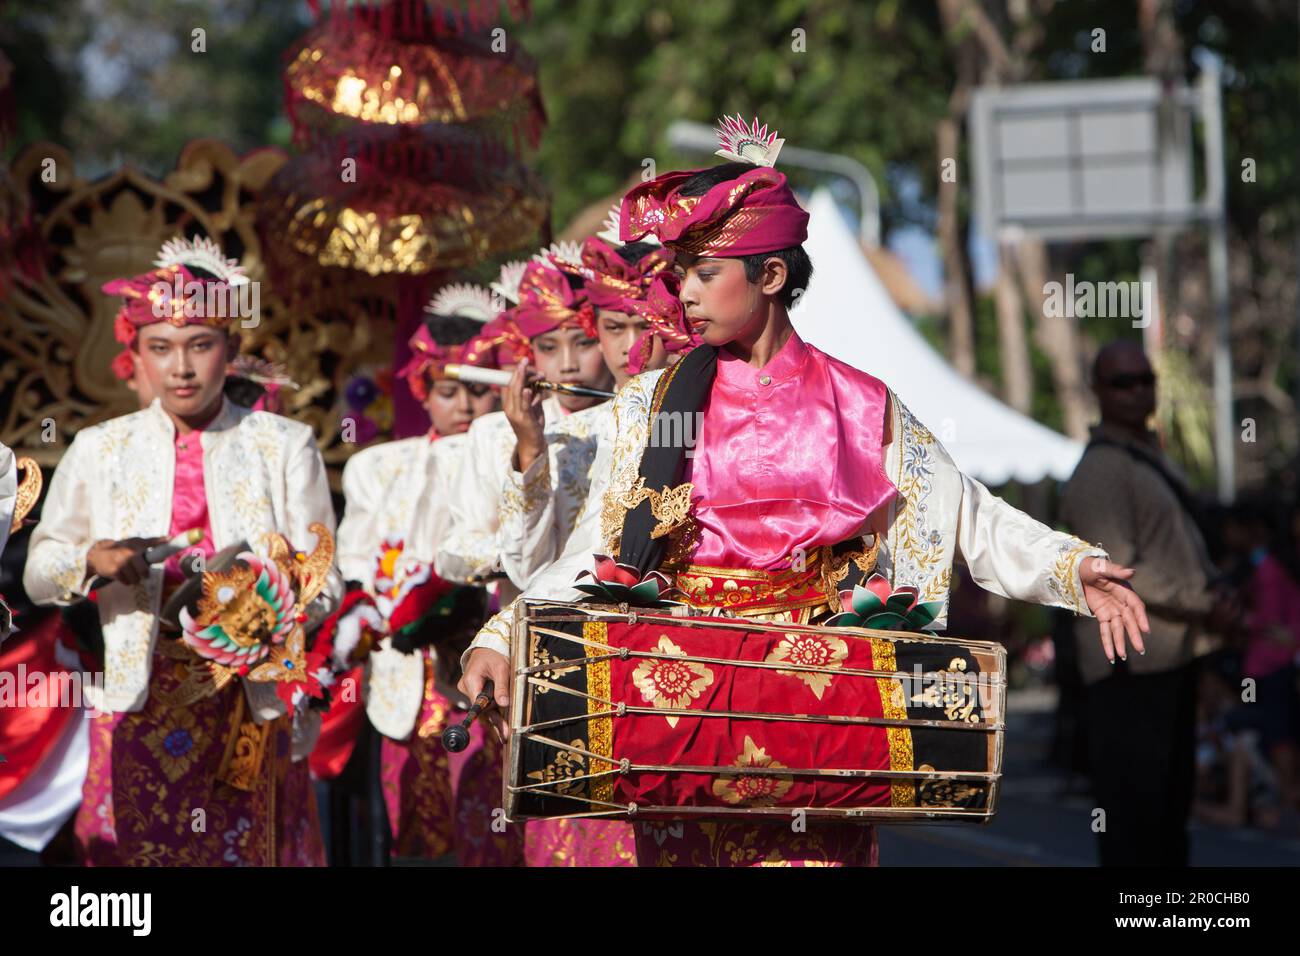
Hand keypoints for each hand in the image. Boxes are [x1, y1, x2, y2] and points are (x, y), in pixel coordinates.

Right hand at [86, 536, 167, 586]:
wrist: (97, 554)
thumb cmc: (122, 548)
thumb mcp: (135, 542)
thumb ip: (152, 542)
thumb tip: (170, 539)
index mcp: (137, 544)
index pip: (153, 543)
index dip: (163, 543)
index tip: (172, 540)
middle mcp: (130, 552)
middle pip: (145, 571)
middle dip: (144, 573)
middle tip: (140, 570)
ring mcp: (122, 562)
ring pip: (137, 579)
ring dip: (134, 578)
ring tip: (128, 571)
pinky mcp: (114, 571)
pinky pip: (127, 582)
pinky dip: (126, 580)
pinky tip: (121, 573)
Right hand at [457, 647, 511, 741]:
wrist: (487, 647)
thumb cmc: (494, 655)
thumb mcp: (502, 668)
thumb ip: (501, 686)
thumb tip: (504, 704)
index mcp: (471, 681)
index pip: (479, 703)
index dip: (490, 715)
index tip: (498, 727)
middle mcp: (466, 687)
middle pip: (482, 708)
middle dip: (496, 720)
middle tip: (506, 735)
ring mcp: (469, 690)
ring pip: (484, 707)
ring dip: (496, 716)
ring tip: (506, 732)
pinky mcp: (474, 691)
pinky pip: (484, 703)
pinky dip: (494, 710)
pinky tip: (502, 725)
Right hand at [502, 359, 545, 473]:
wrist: (532, 445)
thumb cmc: (533, 426)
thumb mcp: (535, 407)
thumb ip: (536, 395)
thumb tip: (540, 380)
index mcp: (510, 404)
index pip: (512, 384)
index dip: (519, 373)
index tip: (526, 364)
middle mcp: (510, 408)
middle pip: (513, 385)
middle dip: (519, 372)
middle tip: (525, 360)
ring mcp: (516, 414)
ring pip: (518, 393)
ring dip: (524, 379)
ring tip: (529, 369)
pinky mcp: (524, 420)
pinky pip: (525, 406)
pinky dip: (526, 397)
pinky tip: (529, 390)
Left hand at [1079, 556, 1149, 662]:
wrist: (1076, 570)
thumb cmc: (1091, 566)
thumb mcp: (1102, 567)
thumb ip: (1116, 571)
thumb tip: (1131, 572)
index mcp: (1125, 590)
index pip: (1136, 606)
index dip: (1141, 618)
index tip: (1146, 630)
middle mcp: (1121, 602)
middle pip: (1129, 621)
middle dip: (1134, 635)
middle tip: (1141, 649)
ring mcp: (1112, 610)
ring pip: (1118, 629)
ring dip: (1120, 643)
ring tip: (1124, 657)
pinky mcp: (1102, 615)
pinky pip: (1105, 630)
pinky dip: (1107, 642)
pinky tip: (1111, 655)